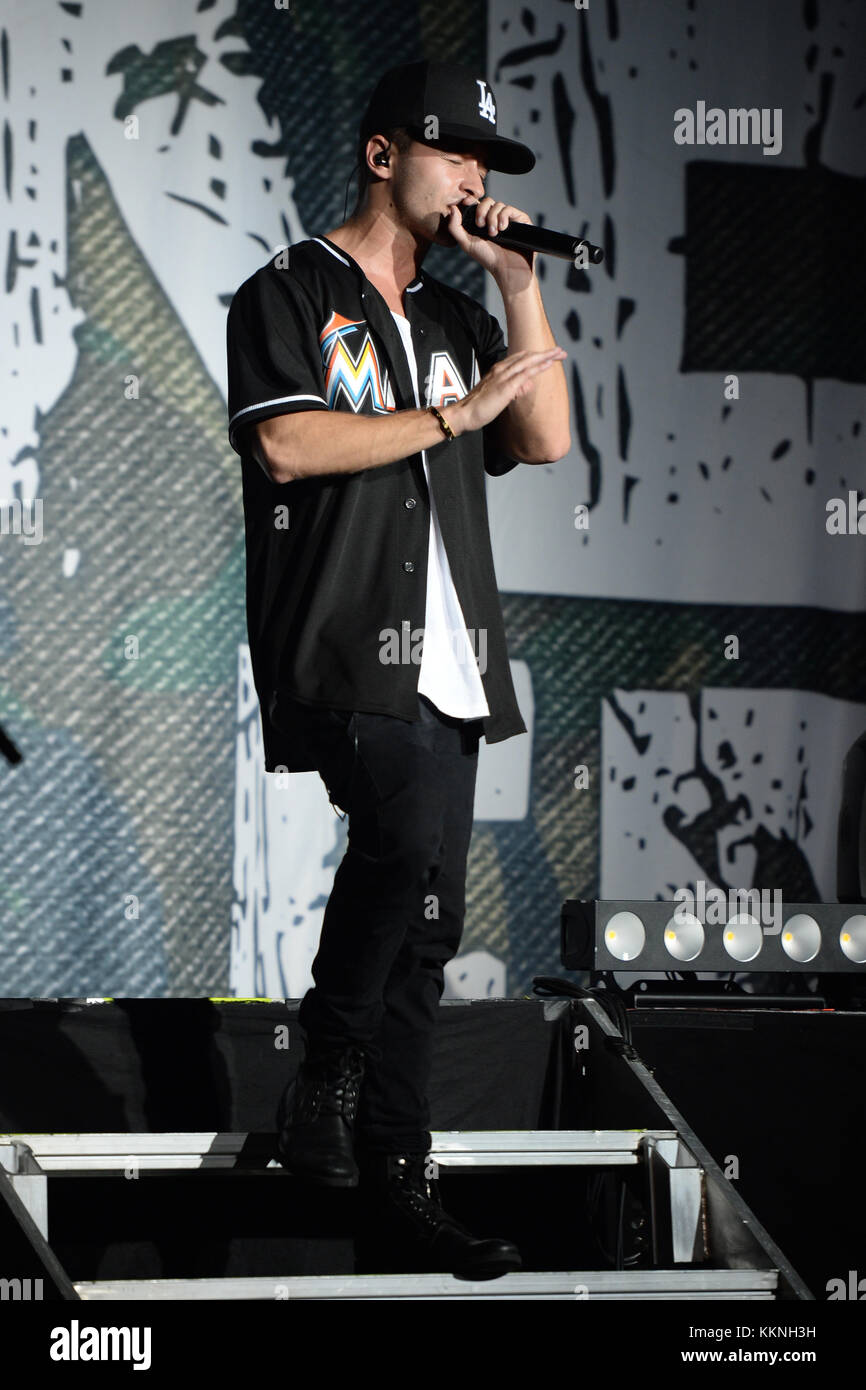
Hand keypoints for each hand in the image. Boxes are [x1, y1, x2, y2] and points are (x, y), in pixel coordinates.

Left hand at [446, 196, 535, 282]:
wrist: (507, 268)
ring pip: (498, 205)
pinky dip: (503, 217)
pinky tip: (502, 229)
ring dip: (492, 218)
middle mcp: (496, 218)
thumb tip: (452, 208)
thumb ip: (455, 227)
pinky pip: (509, 209)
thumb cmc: (488, 258)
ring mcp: (508, 218)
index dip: (471, 200)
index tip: (466, 202)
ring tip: (494, 234)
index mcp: (483, 222)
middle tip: (480, 226)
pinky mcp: (520, 219)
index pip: (477, 203)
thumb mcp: (467, 243)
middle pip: (487, 201)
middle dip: (481, 211)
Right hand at [448, 347, 567, 435]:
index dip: (535, 356)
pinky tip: (549, 364)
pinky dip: (538, 367)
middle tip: (560, 351)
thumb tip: (527, 385)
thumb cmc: (478, 408)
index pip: (520, 359)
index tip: (548, 356)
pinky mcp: (506, 386)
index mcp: (498, 371)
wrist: (464, 414)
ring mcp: (503, 376)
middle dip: (545, 353)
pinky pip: (525, 373)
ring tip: (559, 353)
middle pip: (527, 356)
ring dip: (545, 356)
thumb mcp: (498, 397)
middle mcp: (501, 369)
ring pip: (528, 361)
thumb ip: (513, 390)